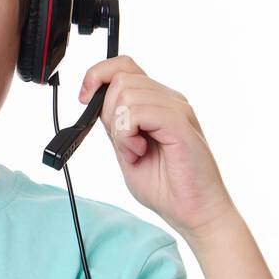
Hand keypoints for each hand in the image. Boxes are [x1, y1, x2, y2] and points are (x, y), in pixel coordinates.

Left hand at [77, 55, 237, 241]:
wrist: (194, 212)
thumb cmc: (166, 186)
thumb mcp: (126, 150)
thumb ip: (115, 124)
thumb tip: (93, 101)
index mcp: (156, 103)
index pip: (124, 66)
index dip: (98, 75)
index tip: (83, 98)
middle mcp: (169, 100)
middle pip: (121, 79)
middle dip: (109, 113)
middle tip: (125, 144)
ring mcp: (177, 109)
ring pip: (126, 94)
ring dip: (120, 130)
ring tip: (135, 152)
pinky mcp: (180, 123)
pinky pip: (138, 112)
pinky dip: (128, 136)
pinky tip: (139, 152)